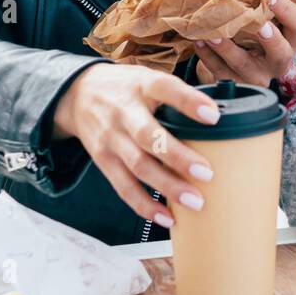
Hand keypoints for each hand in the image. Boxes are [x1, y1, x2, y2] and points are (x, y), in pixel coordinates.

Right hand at [52, 63, 217, 228]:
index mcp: (142, 86)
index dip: (189, 102)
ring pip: (138, 166)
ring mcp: (111, 139)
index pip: (165, 88)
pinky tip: (167, 217)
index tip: (213, 116)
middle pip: (149, 136)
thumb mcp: (149, 77)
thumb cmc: (126, 88)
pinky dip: (145, 205)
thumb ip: (177, 95)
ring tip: (195, 201)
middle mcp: (124, 112)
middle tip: (207, 172)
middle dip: (178, 157)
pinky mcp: (103, 161)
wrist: (77, 95)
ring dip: (167, 187)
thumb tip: (218, 118)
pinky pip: (124, 187)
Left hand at [194, 0, 295, 84]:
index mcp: (291, 40)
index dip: (286, 9)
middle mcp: (279, 61)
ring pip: (243, 64)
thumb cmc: (257, 31)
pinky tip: (199, 41)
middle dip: (270, 39)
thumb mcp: (268, 18)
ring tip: (212, 33)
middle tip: (259, 25)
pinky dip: (208, 57)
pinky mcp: (236, 84)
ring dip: (227, 48)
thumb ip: (266, 0)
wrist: (245, 64)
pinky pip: (220, 72)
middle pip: (281, 53)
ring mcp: (257, 76)